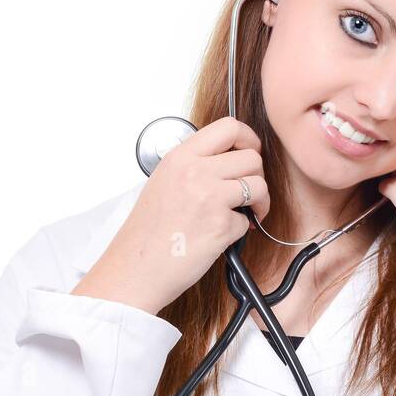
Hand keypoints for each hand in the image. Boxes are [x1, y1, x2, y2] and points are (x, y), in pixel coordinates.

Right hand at [73, 117, 267, 315]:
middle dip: (256, 176)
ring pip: (259, 185)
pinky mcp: (222, 224)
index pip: (229, 127)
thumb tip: (228, 160)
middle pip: (252, 157)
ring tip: (245, 213)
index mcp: (180, 157)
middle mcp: (195, 172)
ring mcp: (210, 197)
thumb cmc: (147, 232)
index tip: (250, 150)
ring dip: (259, 202)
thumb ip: (194, 165)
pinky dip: (241, 230)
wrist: (136, 268)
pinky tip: (222, 235)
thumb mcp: (164, 182)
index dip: (248, 138)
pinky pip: (248, 219)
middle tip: (247, 192)